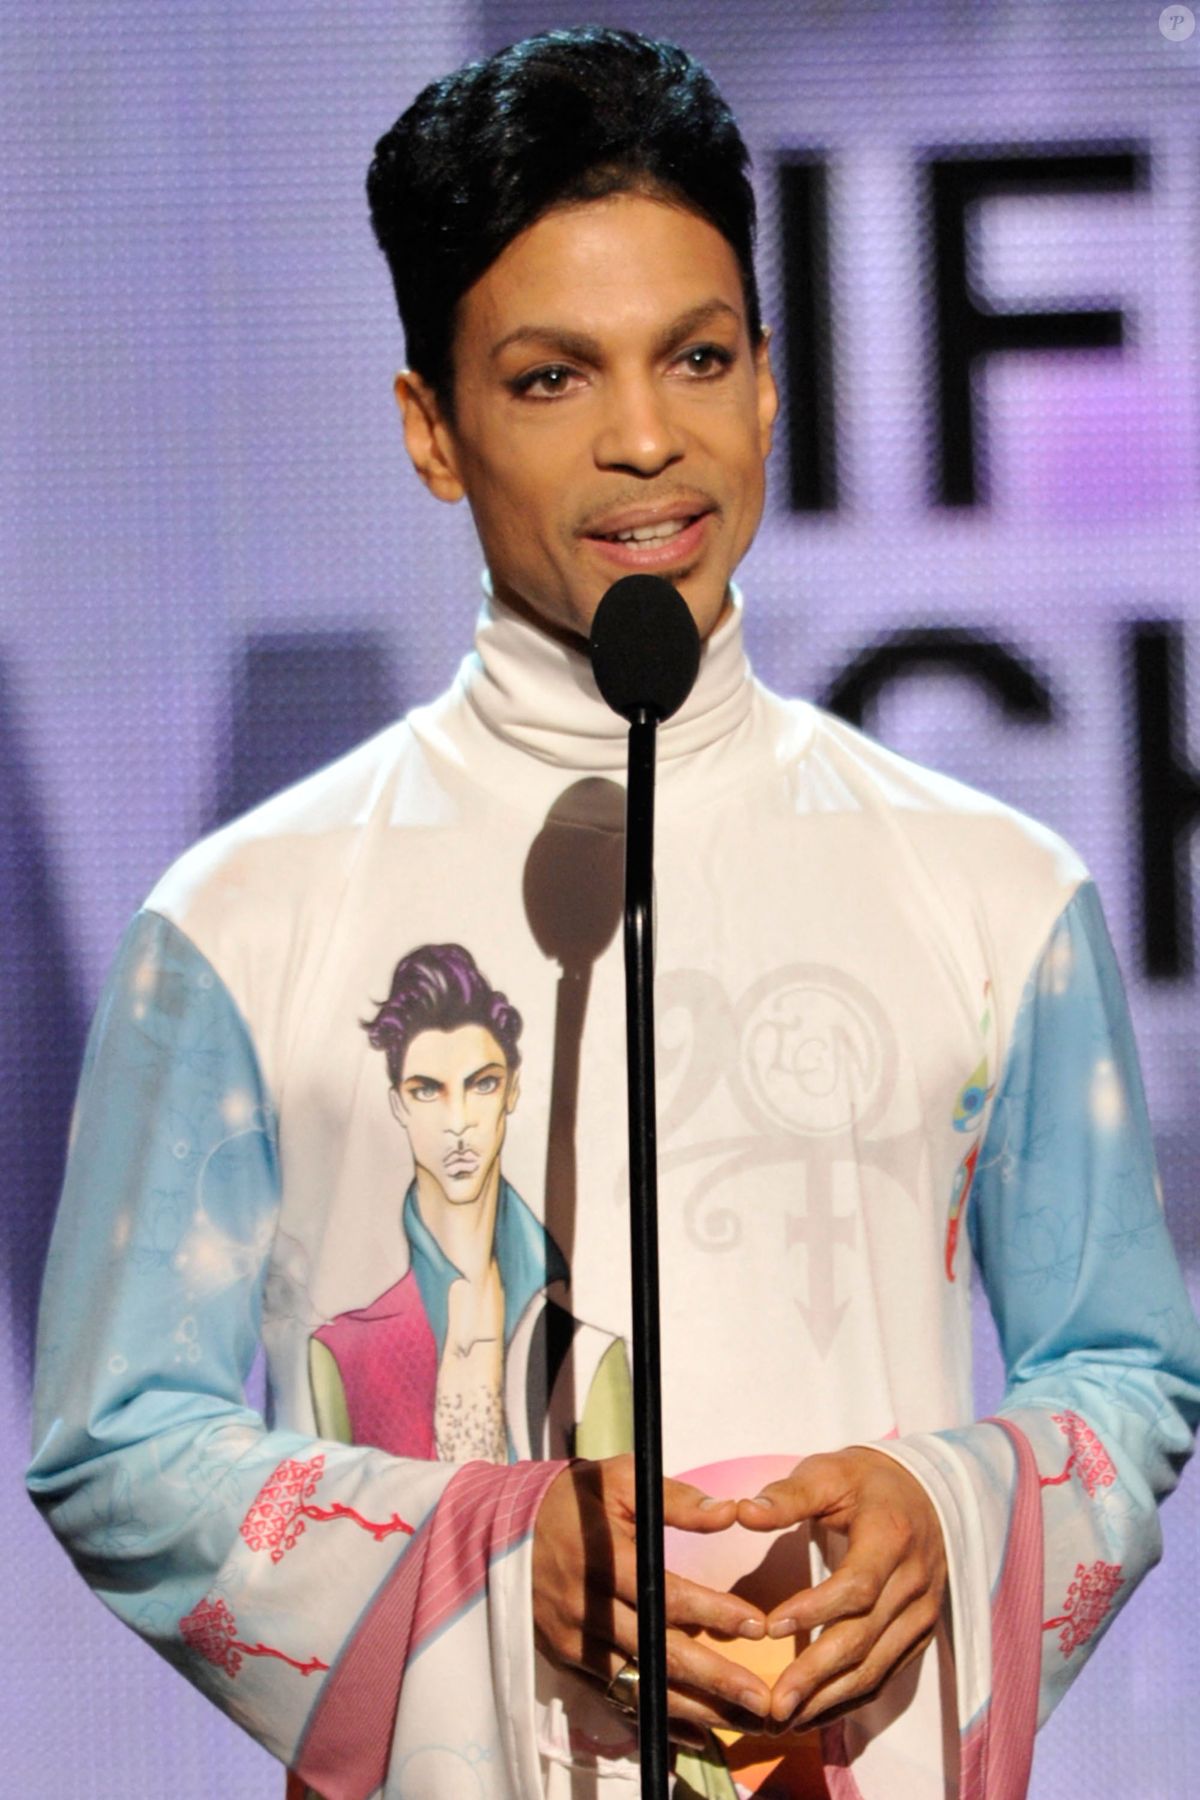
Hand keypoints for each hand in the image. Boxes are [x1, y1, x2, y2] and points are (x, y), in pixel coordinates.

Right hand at [533, 1453, 771, 1746]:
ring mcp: (571, 1639)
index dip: (712, 1612)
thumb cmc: (576, 1499)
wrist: (507, 1525)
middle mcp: (584, 1606)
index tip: (756, 1625)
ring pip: (636, 1684)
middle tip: (760, 1700)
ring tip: (740, 1722)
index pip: (664, 1595)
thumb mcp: (623, 1479)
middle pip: (655, 1652)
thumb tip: (731, 1513)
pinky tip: (694, 1734)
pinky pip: (614, 1697)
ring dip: (691, 1709)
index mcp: (602, 1559)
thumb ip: (678, 1499)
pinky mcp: (564, 1659)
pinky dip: (654, 1717)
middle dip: (712, 1679)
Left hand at [735, 1447, 946, 1731]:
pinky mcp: (920, 1633)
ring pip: (877, 1667)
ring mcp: (922, 1613)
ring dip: (832, 1698)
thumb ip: (788, 1496)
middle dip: (818, 1674)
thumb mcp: (828, 1473)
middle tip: (774, 1702)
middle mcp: (914, 1582)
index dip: (815, 1610)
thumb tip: (743, 1513)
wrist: (924, 1493)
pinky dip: (851, 1699)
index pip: (856, 1586)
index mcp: (891, 1537)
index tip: (770, 1626)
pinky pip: (887, 1675)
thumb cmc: (864, 1483)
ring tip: (787, 1718)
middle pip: (865, 1638)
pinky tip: (816, 1713)